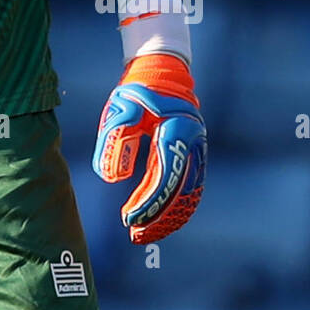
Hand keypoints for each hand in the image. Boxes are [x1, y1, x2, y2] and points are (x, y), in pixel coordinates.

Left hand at [93, 52, 205, 244]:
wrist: (163, 74)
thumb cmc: (139, 90)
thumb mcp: (122, 106)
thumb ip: (114, 137)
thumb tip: (113, 177)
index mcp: (178, 130)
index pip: (165, 175)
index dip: (148, 200)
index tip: (128, 218)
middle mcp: (193, 145)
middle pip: (180, 192)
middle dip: (158, 217)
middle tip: (135, 234)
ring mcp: (196, 153)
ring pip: (188, 196)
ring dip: (168, 219)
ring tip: (144, 235)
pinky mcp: (193, 159)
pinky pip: (189, 191)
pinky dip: (176, 209)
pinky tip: (160, 223)